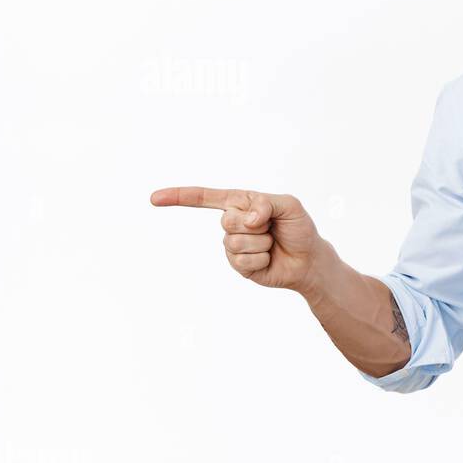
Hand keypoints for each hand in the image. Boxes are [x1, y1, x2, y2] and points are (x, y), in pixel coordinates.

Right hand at [149, 186, 325, 292]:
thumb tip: (248, 218)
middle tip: (271, 227)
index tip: (154, 199)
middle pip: (227, 221)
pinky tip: (268, 258)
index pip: (205, 197)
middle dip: (255, 224)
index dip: (179, 197)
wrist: (308, 259)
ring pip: (235, 242)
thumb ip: (267, 203)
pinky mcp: (238, 265)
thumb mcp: (289, 206)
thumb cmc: (299, 228)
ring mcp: (233, 244)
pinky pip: (241, 261)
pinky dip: (260, 259)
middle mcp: (233, 222)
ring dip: (260, 243)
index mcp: (240, 202)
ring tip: (272, 243)